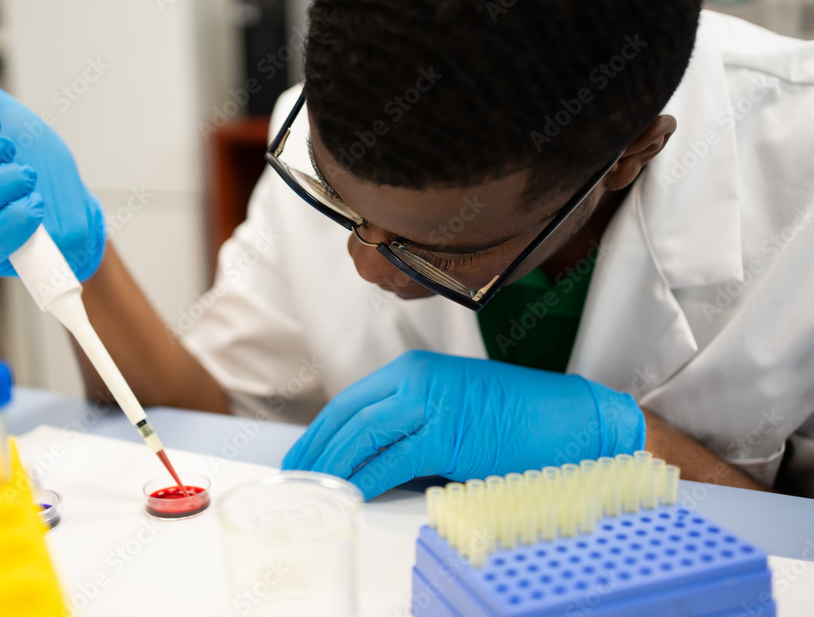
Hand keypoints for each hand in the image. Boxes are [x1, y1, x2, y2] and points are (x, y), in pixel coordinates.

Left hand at [282, 350, 644, 498]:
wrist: (570, 419)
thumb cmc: (517, 418)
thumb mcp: (453, 411)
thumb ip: (412, 425)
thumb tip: (370, 457)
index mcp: (415, 372)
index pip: (351, 402)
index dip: (321, 430)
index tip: (302, 454)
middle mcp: (417, 380)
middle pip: (348, 414)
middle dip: (315, 447)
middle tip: (295, 475)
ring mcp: (432, 403)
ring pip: (362, 433)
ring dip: (332, 462)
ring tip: (314, 487)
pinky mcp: (447, 433)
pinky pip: (391, 459)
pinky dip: (364, 477)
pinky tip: (349, 493)